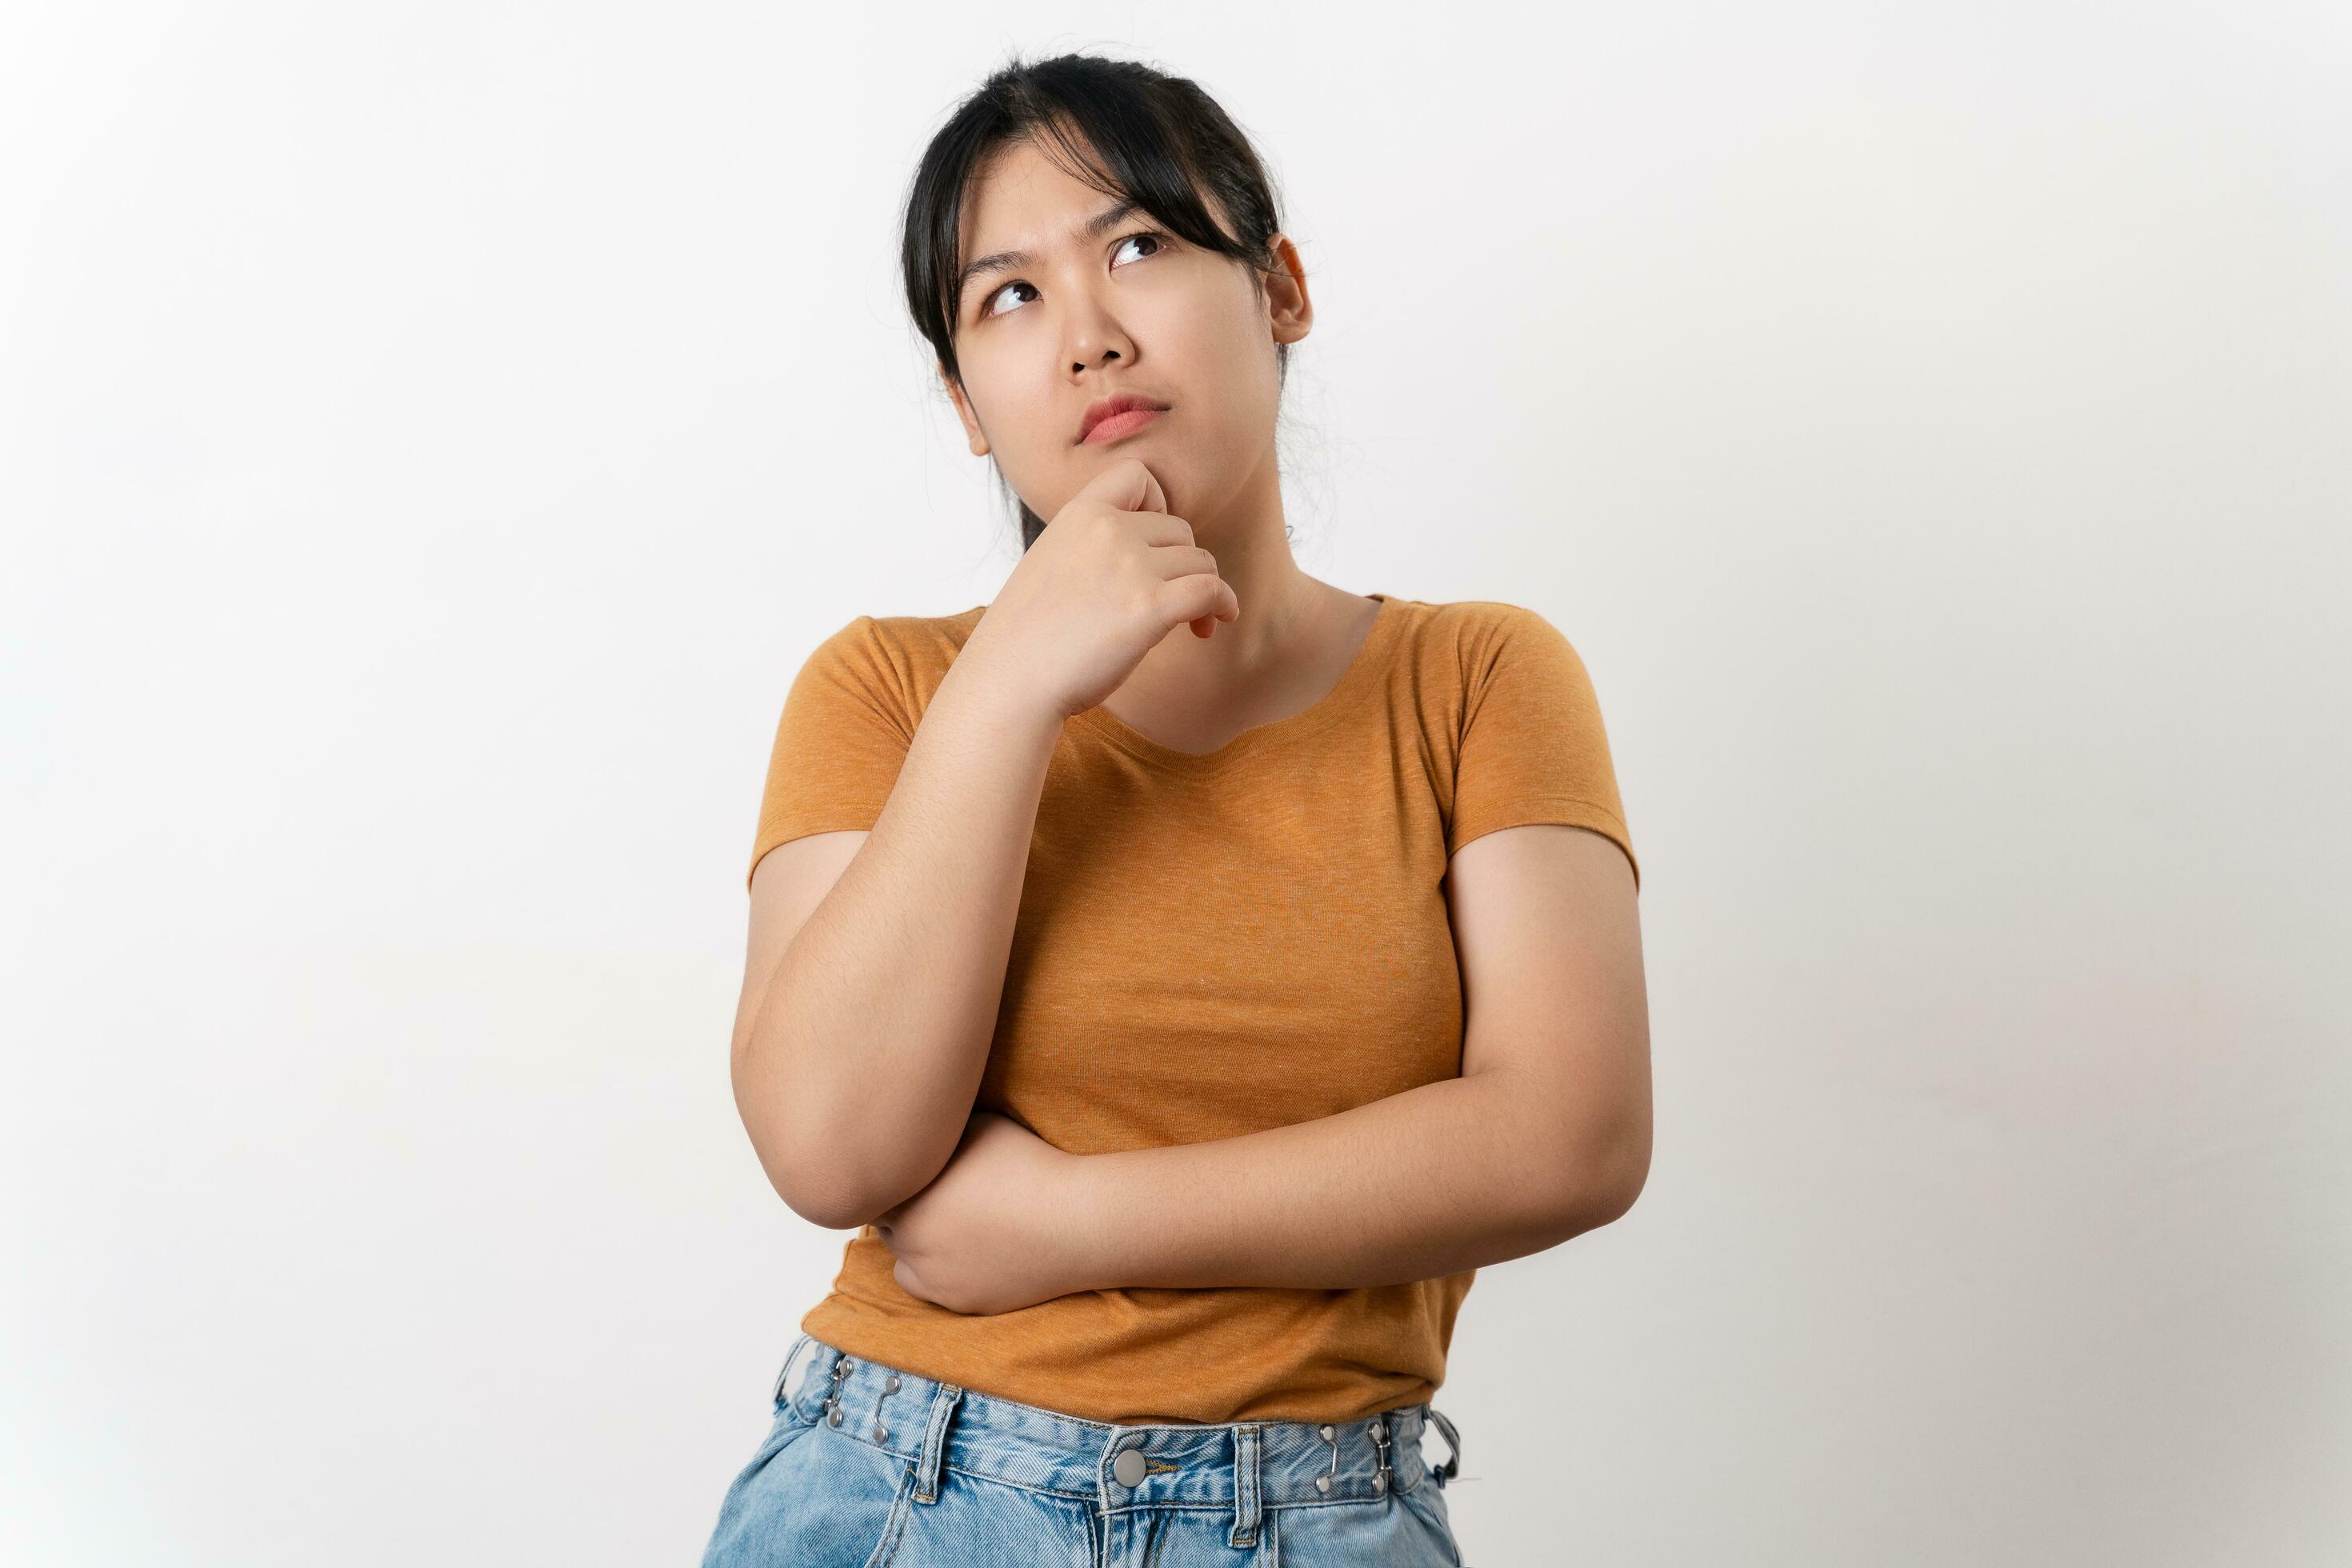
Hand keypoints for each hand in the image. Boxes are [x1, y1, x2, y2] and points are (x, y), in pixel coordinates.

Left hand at [873, 1110, 1090, 1315]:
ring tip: (949, 1227)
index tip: (916, 1172)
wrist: (1072, 1220)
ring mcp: (934, 1277)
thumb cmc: (1028, 1164)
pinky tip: (964, 1254)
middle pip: (886, 1225)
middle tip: (936, 1196)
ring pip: (902, 1261)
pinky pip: (929, 1289)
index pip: (878, 1189)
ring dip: (915, 1246)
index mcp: (909, 1193)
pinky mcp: (959, 1302)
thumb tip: (920, 1130)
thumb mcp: (976, 1125)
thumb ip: (937, 1135)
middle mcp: (910, 1238)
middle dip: (903, 1211)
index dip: (896, 1179)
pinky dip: (937, 1273)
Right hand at [958, 457, 1241, 723]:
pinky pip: (1211, 589)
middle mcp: (1107, 529)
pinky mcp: (1150, 606)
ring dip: (1204, 589)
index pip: (1138, 475)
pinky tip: (1215, 621)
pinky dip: (1223, 603)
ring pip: (1200, 560)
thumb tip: (1144, 559)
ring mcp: (1131, 565)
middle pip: (1179, 528)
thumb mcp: (1051, 564)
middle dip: (1183, 562)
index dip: (1158, 503)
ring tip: (1193, 623)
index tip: (1153, 543)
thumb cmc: (1026, 637)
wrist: (1009, 680)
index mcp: (1078, 513)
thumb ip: (1091, 548)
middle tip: (1176, 601)